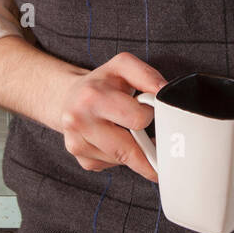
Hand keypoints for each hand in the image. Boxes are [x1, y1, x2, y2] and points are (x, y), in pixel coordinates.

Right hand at [57, 51, 167, 182]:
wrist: (68, 96)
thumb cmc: (100, 83)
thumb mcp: (123, 66)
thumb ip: (147, 76)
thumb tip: (166, 93)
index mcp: (92, 97)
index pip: (137, 120)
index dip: (148, 114)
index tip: (147, 110)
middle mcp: (80, 123)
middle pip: (130, 152)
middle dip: (146, 145)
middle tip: (149, 134)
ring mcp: (78, 145)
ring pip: (124, 161)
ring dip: (133, 150)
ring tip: (126, 130)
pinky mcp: (83, 160)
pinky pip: (115, 166)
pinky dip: (121, 156)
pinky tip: (115, 139)